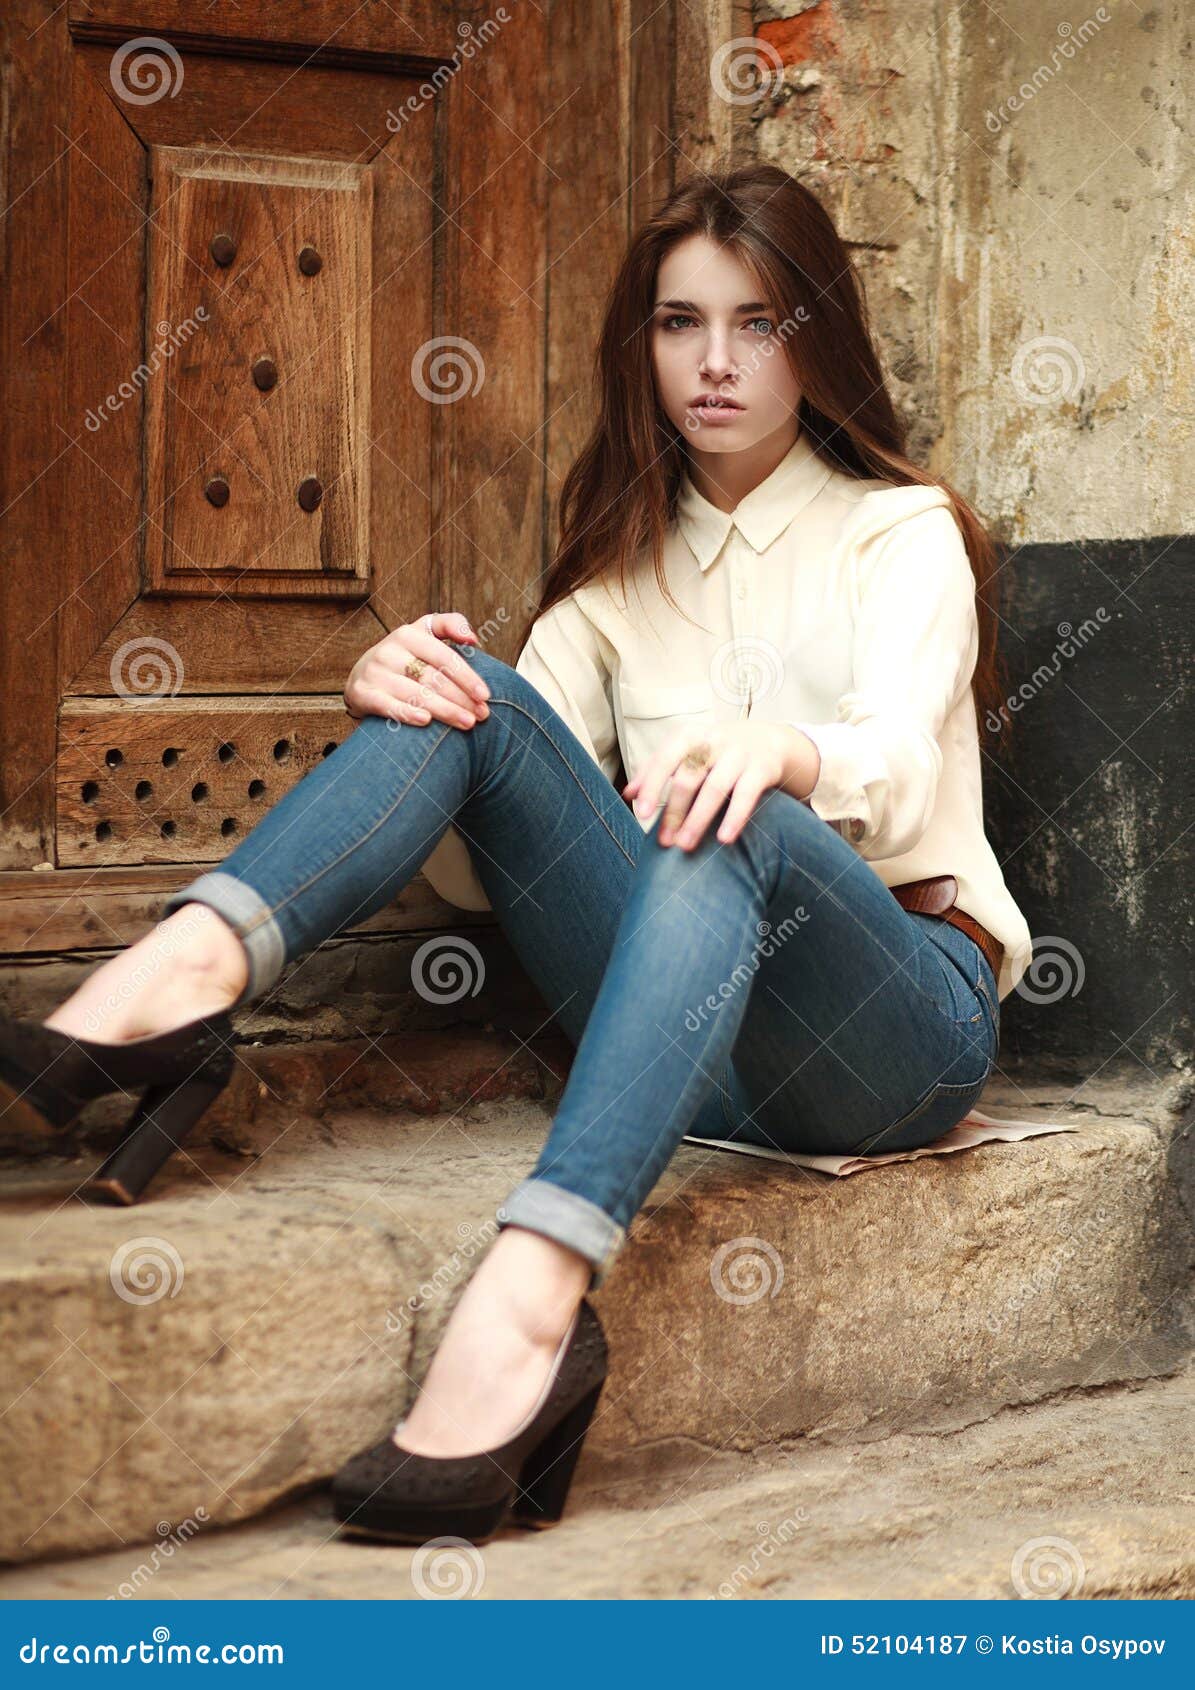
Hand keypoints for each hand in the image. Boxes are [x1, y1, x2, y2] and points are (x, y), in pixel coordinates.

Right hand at [343, 612, 491, 728]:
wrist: (362, 676)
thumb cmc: (404, 657)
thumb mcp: (423, 634)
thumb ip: (449, 626)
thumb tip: (473, 639)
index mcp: (409, 634)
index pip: (443, 655)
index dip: (466, 675)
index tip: (485, 694)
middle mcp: (389, 650)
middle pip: (432, 677)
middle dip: (461, 698)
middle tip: (481, 714)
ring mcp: (375, 672)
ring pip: (416, 693)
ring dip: (445, 710)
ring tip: (467, 723)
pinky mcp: (362, 693)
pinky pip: (388, 705)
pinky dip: (407, 713)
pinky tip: (426, 721)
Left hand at [622, 720, 818, 849]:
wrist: (770, 740)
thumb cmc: (717, 751)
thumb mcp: (687, 751)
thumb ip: (657, 769)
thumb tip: (629, 794)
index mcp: (690, 735)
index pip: (665, 758)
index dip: (652, 785)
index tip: (642, 813)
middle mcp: (714, 741)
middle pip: (688, 778)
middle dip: (674, 812)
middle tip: (664, 842)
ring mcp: (739, 754)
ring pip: (715, 788)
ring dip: (698, 819)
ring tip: (685, 845)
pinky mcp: (762, 768)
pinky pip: (746, 795)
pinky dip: (734, 818)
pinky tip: (723, 839)